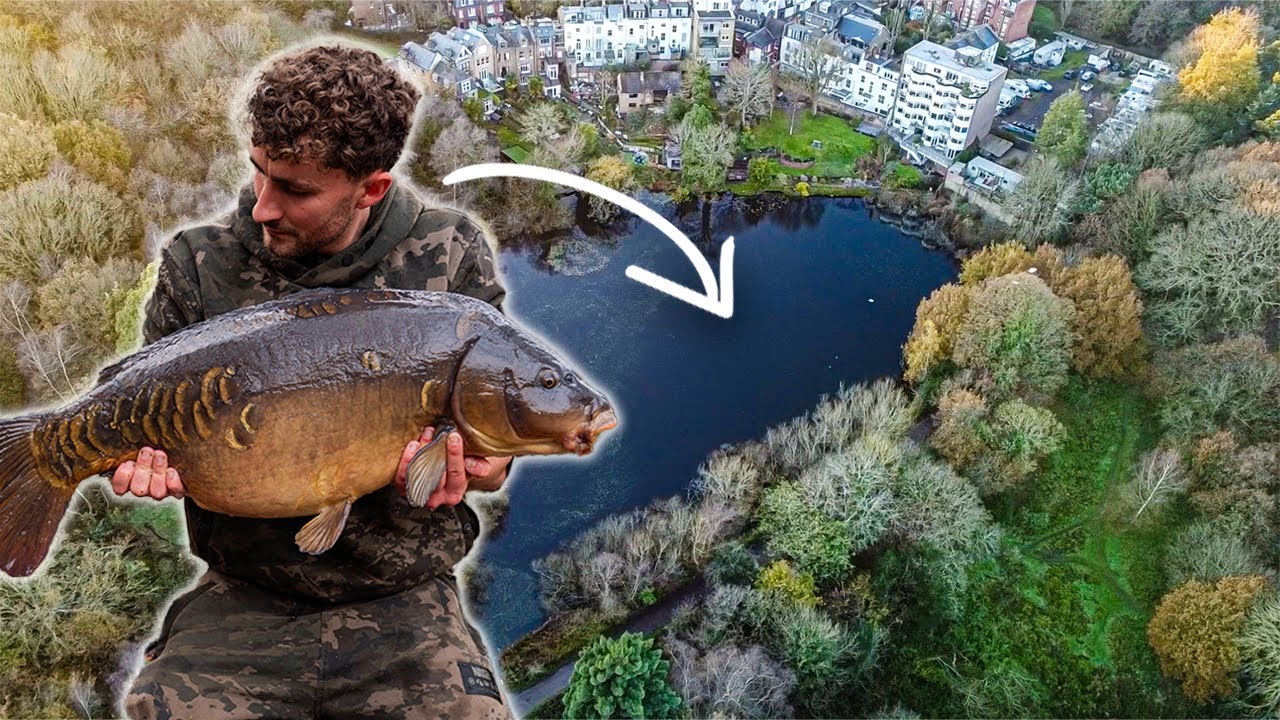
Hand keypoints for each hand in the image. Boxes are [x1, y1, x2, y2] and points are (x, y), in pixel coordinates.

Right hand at [111, 446, 185, 500]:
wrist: (186, 454)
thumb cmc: (157, 445)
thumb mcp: (144, 443)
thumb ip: (132, 444)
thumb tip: (122, 430)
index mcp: (131, 479)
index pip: (120, 487)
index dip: (121, 478)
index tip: (127, 463)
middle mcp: (146, 488)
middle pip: (138, 489)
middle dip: (142, 469)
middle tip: (147, 452)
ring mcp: (163, 491)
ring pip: (156, 491)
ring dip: (157, 471)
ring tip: (160, 455)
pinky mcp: (179, 490)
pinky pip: (176, 491)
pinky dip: (173, 482)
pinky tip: (172, 471)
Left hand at [394, 427, 511, 508]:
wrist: (454, 471)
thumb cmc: (466, 467)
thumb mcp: (481, 467)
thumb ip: (481, 467)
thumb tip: (472, 463)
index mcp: (455, 493)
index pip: (456, 474)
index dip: (455, 455)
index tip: (454, 438)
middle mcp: (437, 497)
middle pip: (434, 474)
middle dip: (436, 450)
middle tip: (438, 433)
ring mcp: (419, 492)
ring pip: (417, 474)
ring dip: (421, 452)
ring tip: (427, 435)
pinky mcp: (405, 486)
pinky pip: (402, 477)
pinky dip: (406, 460)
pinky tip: (414, 445)